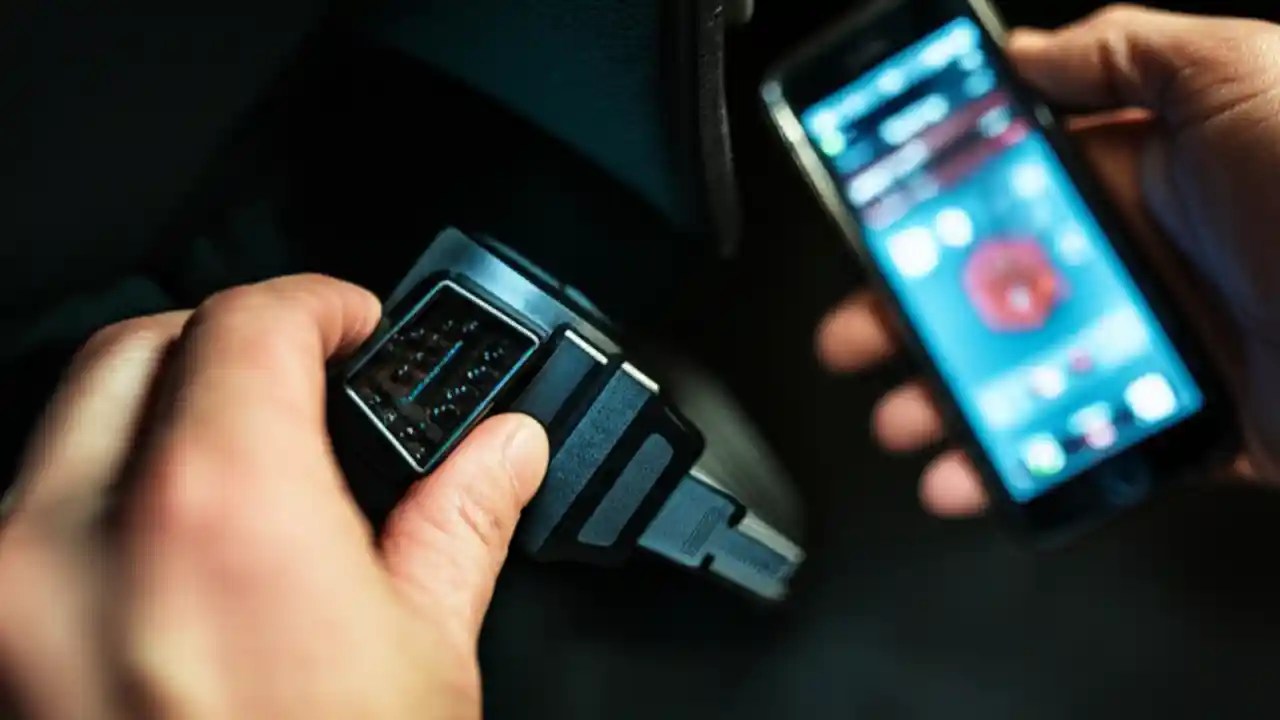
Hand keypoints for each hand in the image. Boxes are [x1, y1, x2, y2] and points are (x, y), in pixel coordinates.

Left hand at [0, 274, 548, 718]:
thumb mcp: (426, 666)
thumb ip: (460, 523)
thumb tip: (505, 454)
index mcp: (221, 515)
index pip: (252, 322)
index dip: (322, 305)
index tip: (356, 326)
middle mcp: (76, 541)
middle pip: (142, 348)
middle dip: (232, 339)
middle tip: (309, 380)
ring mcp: (2, 601)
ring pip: (68, 428)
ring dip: (158, 412)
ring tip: (247, 465)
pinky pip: (26, 521)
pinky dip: (101, 498)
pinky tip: (174, 550)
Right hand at [816, 5, 1279, 516]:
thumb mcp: (1238, 72)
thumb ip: (1124, 52)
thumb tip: (1025, 53)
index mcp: (1143, 176)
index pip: (1009, 191)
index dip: (935, 210)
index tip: (874, 228)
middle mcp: (1142, 261)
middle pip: (996, 292)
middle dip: (913, 316)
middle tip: (855, 334)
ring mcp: (1159, 346)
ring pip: (1022, 378)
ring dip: (947, 402)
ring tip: (899, 419)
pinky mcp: (1186, 422)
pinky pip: (1082, 449)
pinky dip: (1019, 470)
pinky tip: (970, 475)